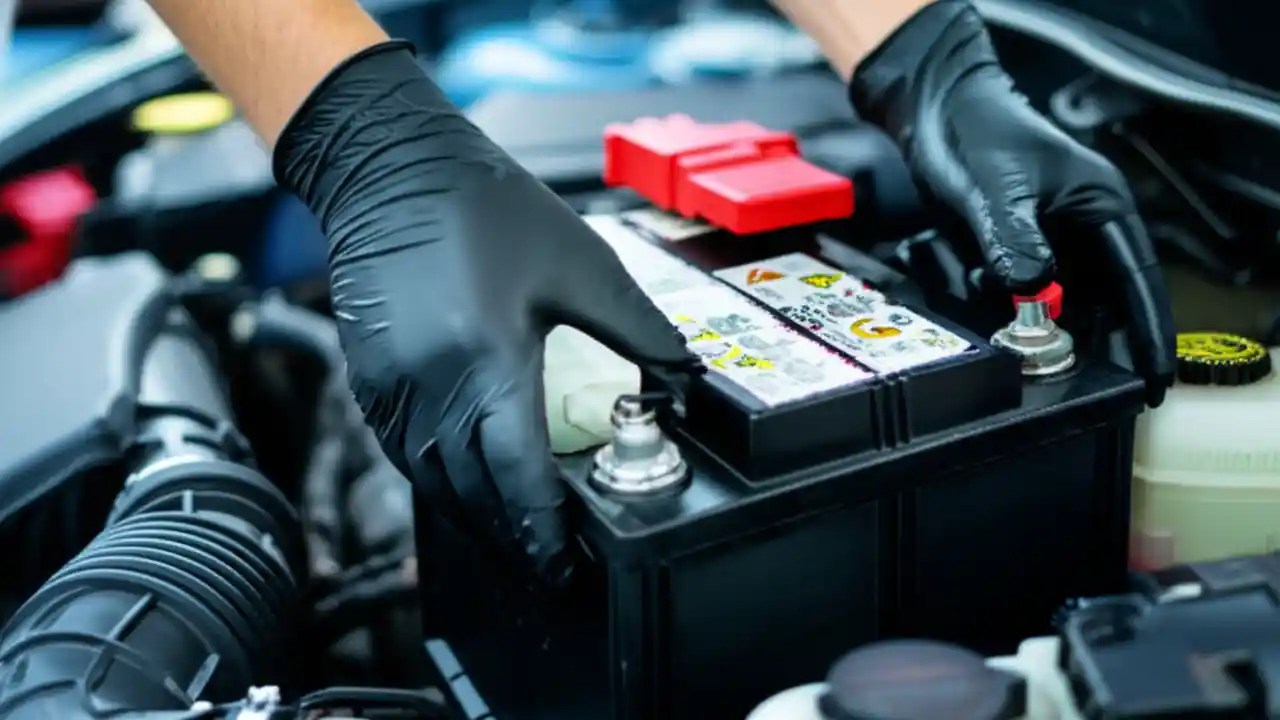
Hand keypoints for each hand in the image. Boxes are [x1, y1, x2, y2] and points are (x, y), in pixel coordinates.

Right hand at [274, 43, 697, 583]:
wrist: (392, 168)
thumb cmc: (486, 209)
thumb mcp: (581, 265)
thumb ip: (638, 332)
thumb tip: (684, 380)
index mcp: (488, 360)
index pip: (517, 477)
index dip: (542, 531)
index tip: (562, 564)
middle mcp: (431, 384)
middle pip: (471, 493)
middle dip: (510, 537)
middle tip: (544, 562)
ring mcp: (390, 386)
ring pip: (430, 482)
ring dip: (471, 516)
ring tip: (509, 535)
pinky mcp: (366, 378)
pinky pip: (400, 453)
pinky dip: (435, 480)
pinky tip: (461, 484)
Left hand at [849, 0, 1175, 404]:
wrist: (933, 111)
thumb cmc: (979, 131)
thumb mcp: (998, 189)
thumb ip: (1016, 239)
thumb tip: (1034, 288)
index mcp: (1102, 206)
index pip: (1138, 279)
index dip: (1147, 331)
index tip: (1152, 378)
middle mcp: (1082, 227)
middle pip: (1102, 299)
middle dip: (1088, 335)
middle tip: (1075, 373)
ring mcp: (1048, 239)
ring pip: (1059, 299)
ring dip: (1041, 320)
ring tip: (1023, 338)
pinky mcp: (1013, 247)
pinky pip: (1021, 289)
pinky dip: (1007, 302)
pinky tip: (986, 294)